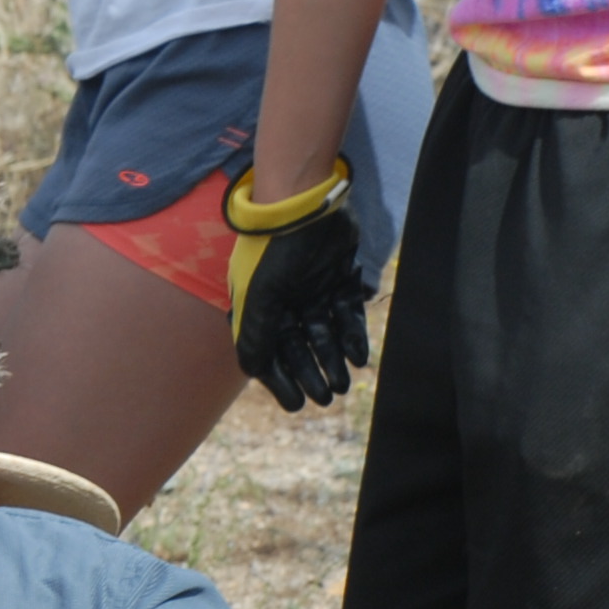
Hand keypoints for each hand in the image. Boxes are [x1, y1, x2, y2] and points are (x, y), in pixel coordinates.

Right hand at [224, 163, 370, 411]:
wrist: (305, 204)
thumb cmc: (274, 250)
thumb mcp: (260, 295)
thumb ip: (255, 334)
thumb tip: (250, 372)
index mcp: (257, 307)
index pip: (267, 353)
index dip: (280, 380)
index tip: (295, 405)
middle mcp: (283, 302)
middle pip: (298, 348)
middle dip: (310, 374)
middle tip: (326, 398)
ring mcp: (312, 291)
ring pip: (323, 336)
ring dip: (332, 360)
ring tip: (343, 383)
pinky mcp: (338, 281)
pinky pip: (346, 316)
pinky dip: (351, 337)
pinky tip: (358, 357)